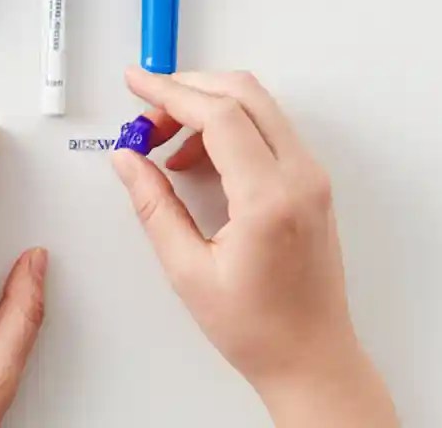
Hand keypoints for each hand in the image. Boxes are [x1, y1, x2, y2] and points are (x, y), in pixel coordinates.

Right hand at [111, 68, 396, 426]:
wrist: (312, 358)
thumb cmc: (258, 329)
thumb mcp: (189, 271)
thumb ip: (154, 206)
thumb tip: (128, 159)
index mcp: (270, 199)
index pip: (220, 115)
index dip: (171, 92)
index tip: (137, 83)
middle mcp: (300, 178)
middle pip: (244, 94)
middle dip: (188, 90)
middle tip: (147, 114)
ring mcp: (312, 177)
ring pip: (259, 107)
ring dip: (209, 108)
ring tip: (165, 144)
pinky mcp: (312, 183)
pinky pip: (270, 131)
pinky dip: (230, 127)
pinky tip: (198, 158)